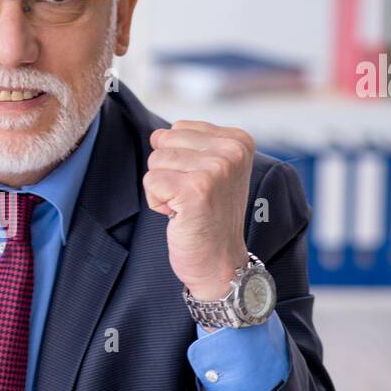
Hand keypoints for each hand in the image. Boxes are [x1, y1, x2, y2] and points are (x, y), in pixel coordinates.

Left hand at [144, 119, 253, 299]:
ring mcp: (216, 170)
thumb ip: (186, 145)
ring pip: (155, 160)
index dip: (179, 158)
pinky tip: (179, 215)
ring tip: (187, 206)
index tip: (201, 184)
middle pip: (165, 141)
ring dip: (163, 188)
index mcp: (239, 140)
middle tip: (192, 197)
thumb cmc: (211, 217)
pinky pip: (151, 181)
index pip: (179, 128)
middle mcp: (231, 151)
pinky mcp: (196, 190)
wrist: (221, 263)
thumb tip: (156, 134)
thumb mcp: (209, 170)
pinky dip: (157, 202)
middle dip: (168, 171)